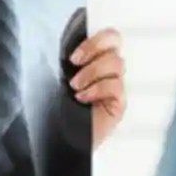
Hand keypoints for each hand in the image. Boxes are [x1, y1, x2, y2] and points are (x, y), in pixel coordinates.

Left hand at [68, 27, 126, 149]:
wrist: (59, 139)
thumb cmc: (56, 109)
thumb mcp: (56, 77)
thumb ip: (69, 59)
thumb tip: (67, 43)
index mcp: (92, 59)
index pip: (107, 36)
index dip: (94, 38)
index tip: (73, 54)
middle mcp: (106, 70)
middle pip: (115, 41)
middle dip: (94, 46)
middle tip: (75, 61)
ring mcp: (115, 86)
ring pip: (116, 63)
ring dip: (91, 72)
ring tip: (75, 86)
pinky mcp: (119, 103)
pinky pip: (115, 85)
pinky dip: (96, 89)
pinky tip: (83, 98)